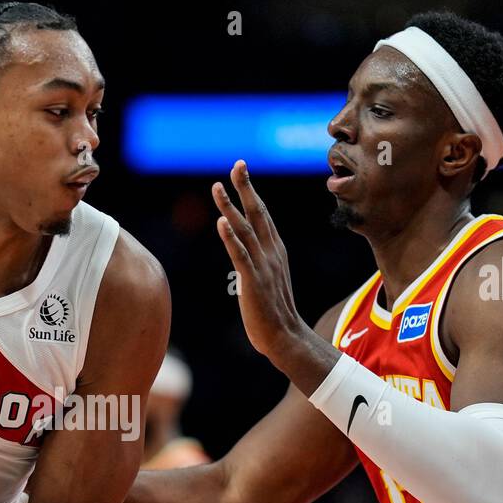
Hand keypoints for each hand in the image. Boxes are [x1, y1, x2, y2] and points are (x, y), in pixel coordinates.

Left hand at [213, 160, 310, 366]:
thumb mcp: (265, 278)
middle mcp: (271, 253)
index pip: (262, 215)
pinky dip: (230, 238)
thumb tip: (244, 249)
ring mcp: (262, 266)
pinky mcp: (253, 282)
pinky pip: (240, 256)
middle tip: (237, 165)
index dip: (251, 192)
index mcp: (275, 251)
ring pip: (245, 230)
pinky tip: (221, 223)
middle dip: (245, 188)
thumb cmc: (273, 311)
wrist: (285, 337)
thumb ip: (256, 261)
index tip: (241, 171)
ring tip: (217, 188)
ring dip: (230, 208)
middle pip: (257, 213)